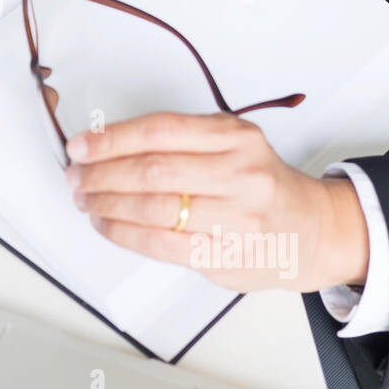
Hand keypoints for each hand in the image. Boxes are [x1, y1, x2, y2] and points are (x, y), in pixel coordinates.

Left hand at [64, 112, 368, 292]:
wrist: (312, 230)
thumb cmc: (260, 183)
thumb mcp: (233, 143)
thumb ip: (182, 139)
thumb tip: (109, 144)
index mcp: (235, 137)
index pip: (160, 132)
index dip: (111, 139)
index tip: (80, 146)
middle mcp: (239, 174)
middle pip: (152, 170)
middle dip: (102, 173)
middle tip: (76, 175)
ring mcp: (235, 218)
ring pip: (153, 208)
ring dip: (107, 204)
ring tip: (85, 199)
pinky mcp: (226, 256)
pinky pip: (161, 244)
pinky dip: (124, 233)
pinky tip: (106, 224)